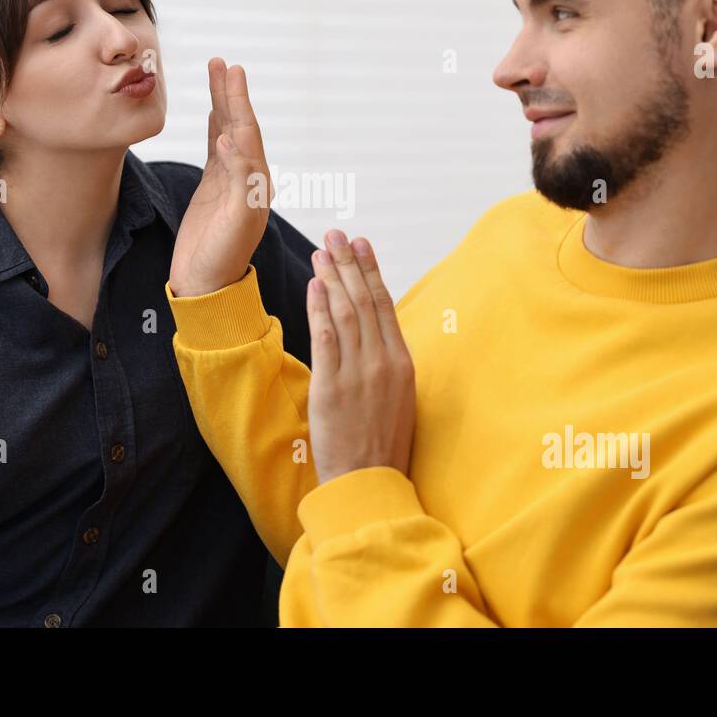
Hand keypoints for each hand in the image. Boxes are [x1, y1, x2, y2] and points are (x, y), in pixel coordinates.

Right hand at [169, 58, 273, 296]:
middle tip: (223, 63)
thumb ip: (237, 179)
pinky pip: (216, 149)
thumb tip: (229, 138)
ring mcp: (231, 182)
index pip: (248, 133)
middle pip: (240, 126)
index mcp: (258, 183)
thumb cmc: (221, 258)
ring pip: (227, 133)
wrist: (205, 286)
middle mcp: (249, 178)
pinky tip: (212, 113)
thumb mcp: (234, 220)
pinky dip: (214, 127)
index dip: (239, 102)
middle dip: (231, 94)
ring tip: (216, 73)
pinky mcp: (214, 190)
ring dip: (222, 104)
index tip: (233, 72)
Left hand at [306, 230, 415, 484]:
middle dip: (350, 263)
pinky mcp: (334, 386)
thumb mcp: (397, 399)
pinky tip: (314, 284)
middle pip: (366, 301)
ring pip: (347, 313)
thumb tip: (374, 335)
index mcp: (402, 363)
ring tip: (322, 251)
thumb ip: (387, 365)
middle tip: (337, 234)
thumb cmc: (382, 445)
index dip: (371, 272)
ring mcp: (359, 373)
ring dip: (333, 277)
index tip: (361, 245)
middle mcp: (383, 362)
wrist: (369, 482)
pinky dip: (320, 308)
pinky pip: (326, 338)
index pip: (385, 305)